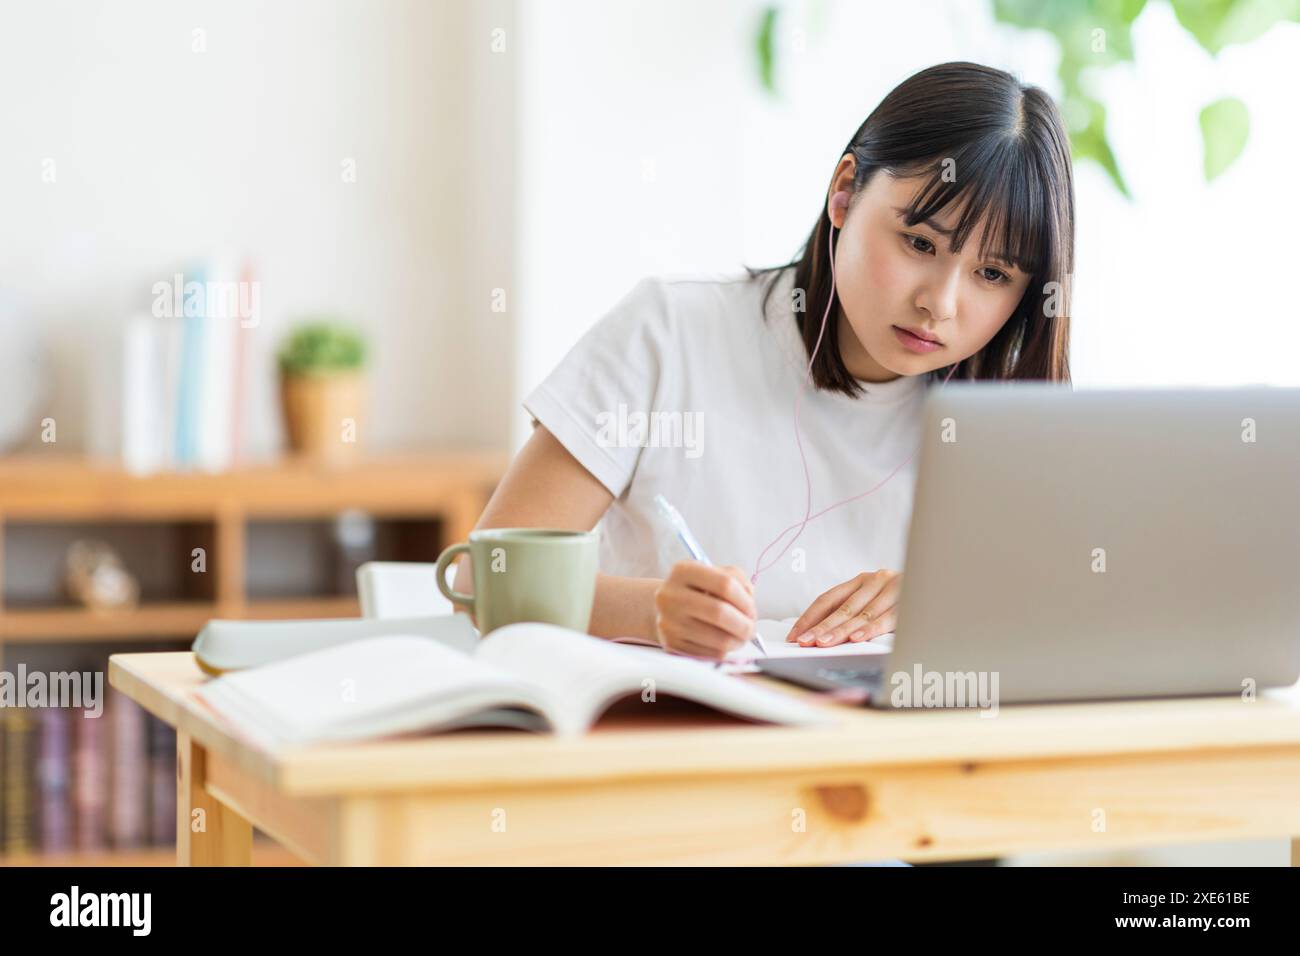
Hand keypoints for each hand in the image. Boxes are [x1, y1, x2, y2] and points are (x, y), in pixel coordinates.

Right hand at [654, 561, 756, 660]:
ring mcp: (669, 622)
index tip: (752, 610)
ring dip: (738, 641)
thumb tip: (749, 603)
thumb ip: (737, 580)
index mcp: (683, 571)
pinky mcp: (671, 644)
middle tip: (751, 628)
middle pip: (719, 613)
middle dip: (744, 624)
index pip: (724, 584)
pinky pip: (710, 654)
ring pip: (718, 639)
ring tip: (741, 637)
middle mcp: (671, 595)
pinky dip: (724, 650)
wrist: (665, 607)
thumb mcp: (713, 573)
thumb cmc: (697, 590)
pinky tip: (723, 642)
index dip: (745, 600)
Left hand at [786, 569, 900, 647]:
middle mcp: (876, 580)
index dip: (809, 617)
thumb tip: (820, 634)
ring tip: (823, 643)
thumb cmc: (907, 599)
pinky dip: (871, 629)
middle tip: (805, 642)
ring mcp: (893, 588)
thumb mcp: (876, 600)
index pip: (828, 599)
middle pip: (842, 608)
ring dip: (841, 631)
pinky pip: (888, 617)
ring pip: (862, 613)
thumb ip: (854, 612)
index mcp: (862, 580)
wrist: (945, 581)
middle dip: (821, 627)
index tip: (794, 635)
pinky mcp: (910, 600)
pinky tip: (857, 638)